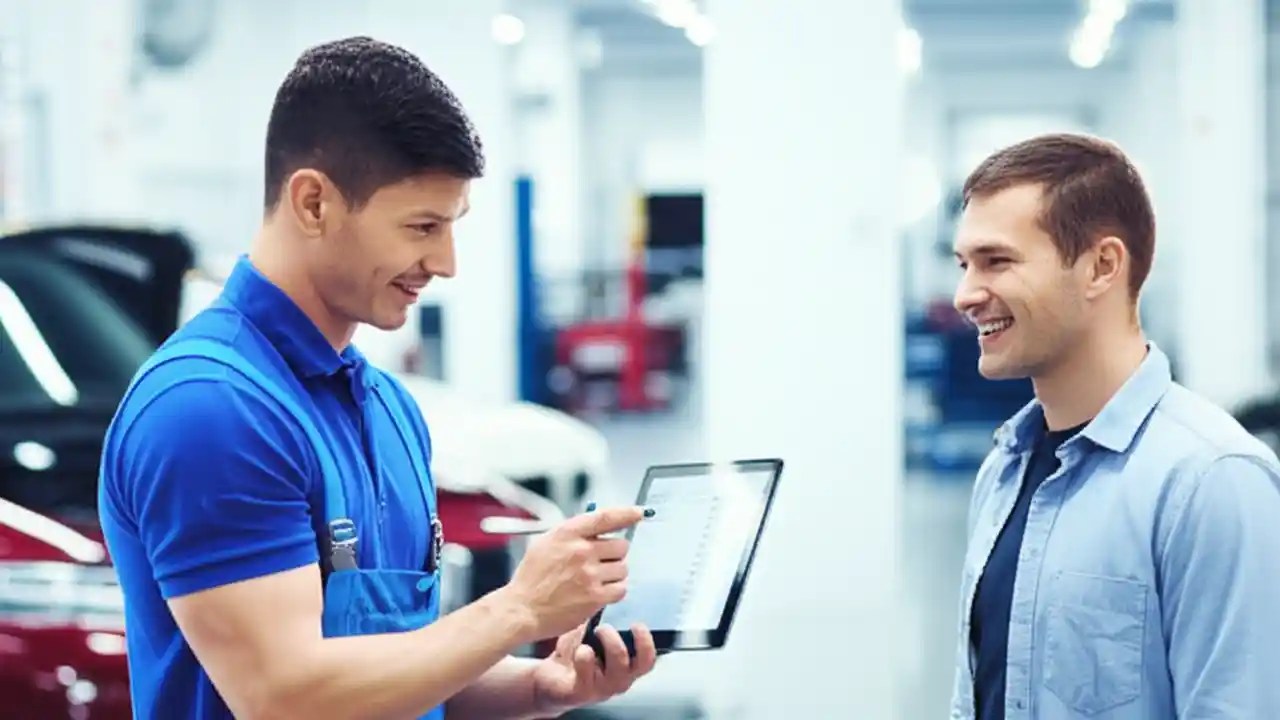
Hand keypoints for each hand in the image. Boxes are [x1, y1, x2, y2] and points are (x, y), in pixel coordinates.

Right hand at [502, 506, 646, 640]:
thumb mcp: (546, 544)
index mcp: (568, 533)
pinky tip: (598, 593)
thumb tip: (600, 528)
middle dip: (614, 554)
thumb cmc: (532, 578)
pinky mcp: (595, 597)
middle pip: (621, 546)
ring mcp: (589, 574)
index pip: (605, 517)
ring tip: (595, 581)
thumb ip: (573, 534)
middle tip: (601, 563)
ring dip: (614, 575)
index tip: (639, 512)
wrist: (522, 609)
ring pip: (623, 569)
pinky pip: (621, 589)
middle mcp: (581, 551)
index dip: (627, 513)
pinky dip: (613, 592)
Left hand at [531, 622, 658, 714]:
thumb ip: (600, 625)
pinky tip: (578, 648)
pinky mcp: (582, 693)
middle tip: (603, 627)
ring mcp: (601, 690)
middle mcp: (618, 682)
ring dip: (608, 643)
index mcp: (624, 668)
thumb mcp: (589, 639)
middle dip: (621, 639)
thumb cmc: (574, 657)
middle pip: (636, 664)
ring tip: (592, 633)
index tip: (636, 623)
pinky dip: (584, 656)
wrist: (547, 681)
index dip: (647, 642)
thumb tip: (605, 599)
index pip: (647, 661)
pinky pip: (588, 674)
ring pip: (617, 668)